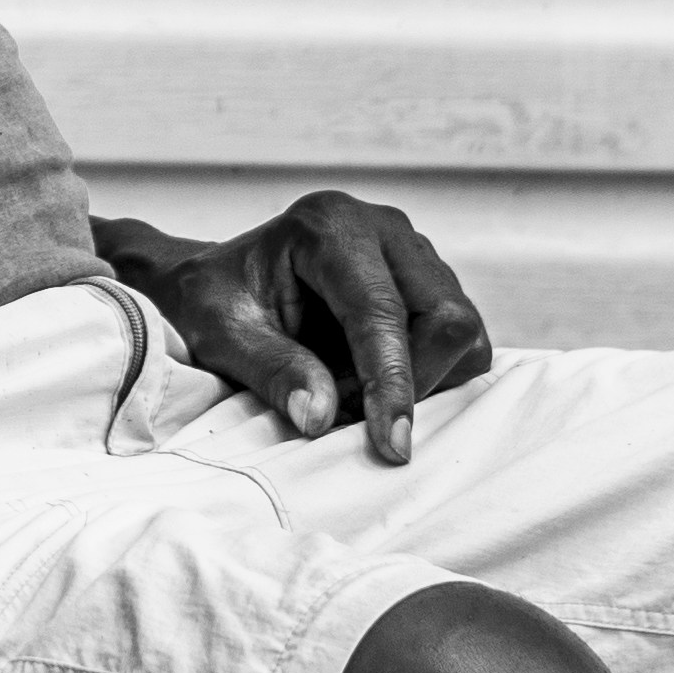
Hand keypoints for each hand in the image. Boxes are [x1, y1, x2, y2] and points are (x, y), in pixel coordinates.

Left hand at [95, 192, 492, 469]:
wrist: (218, 280)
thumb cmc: (213, 301)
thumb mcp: (221, 337)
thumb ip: (272, 371)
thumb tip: (321, 418)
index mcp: (327, 227)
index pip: (381, 310)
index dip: (391, 381)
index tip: (392, 445)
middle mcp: (382, 228)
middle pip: (445, 315)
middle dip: (413, 381)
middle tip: (354, 416)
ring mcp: (413, 251)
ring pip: (461, 331)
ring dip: (420, 380)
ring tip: (352, 392)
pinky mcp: (429, 280)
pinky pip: (460, 339)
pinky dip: (429, 373)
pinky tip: (373, 378)